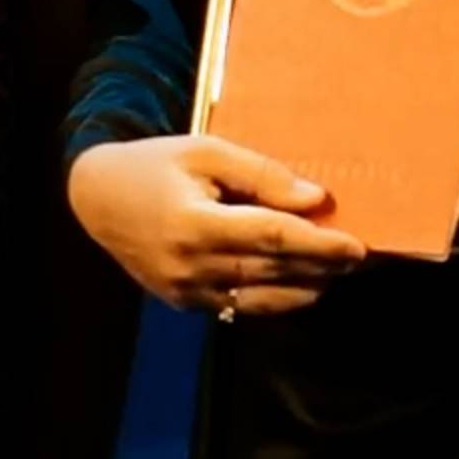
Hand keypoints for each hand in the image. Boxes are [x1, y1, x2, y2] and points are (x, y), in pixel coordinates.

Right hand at [71, 133, 371, 321]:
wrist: (98, 199)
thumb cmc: (156, 165)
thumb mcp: (206, 152)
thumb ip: (261, 175)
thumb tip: (315, 200)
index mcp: (195, 224)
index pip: (271, 238)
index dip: (318, 244)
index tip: (357, 245)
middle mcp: (191, 266)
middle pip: (272, 271)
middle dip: (321, 266)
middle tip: (360, 258)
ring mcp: (186, 291)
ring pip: (262, 299)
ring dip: (305, 288)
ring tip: (337, 273)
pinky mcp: (184, 303)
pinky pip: (240, 306)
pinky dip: (276, 299)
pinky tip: (301, 286)